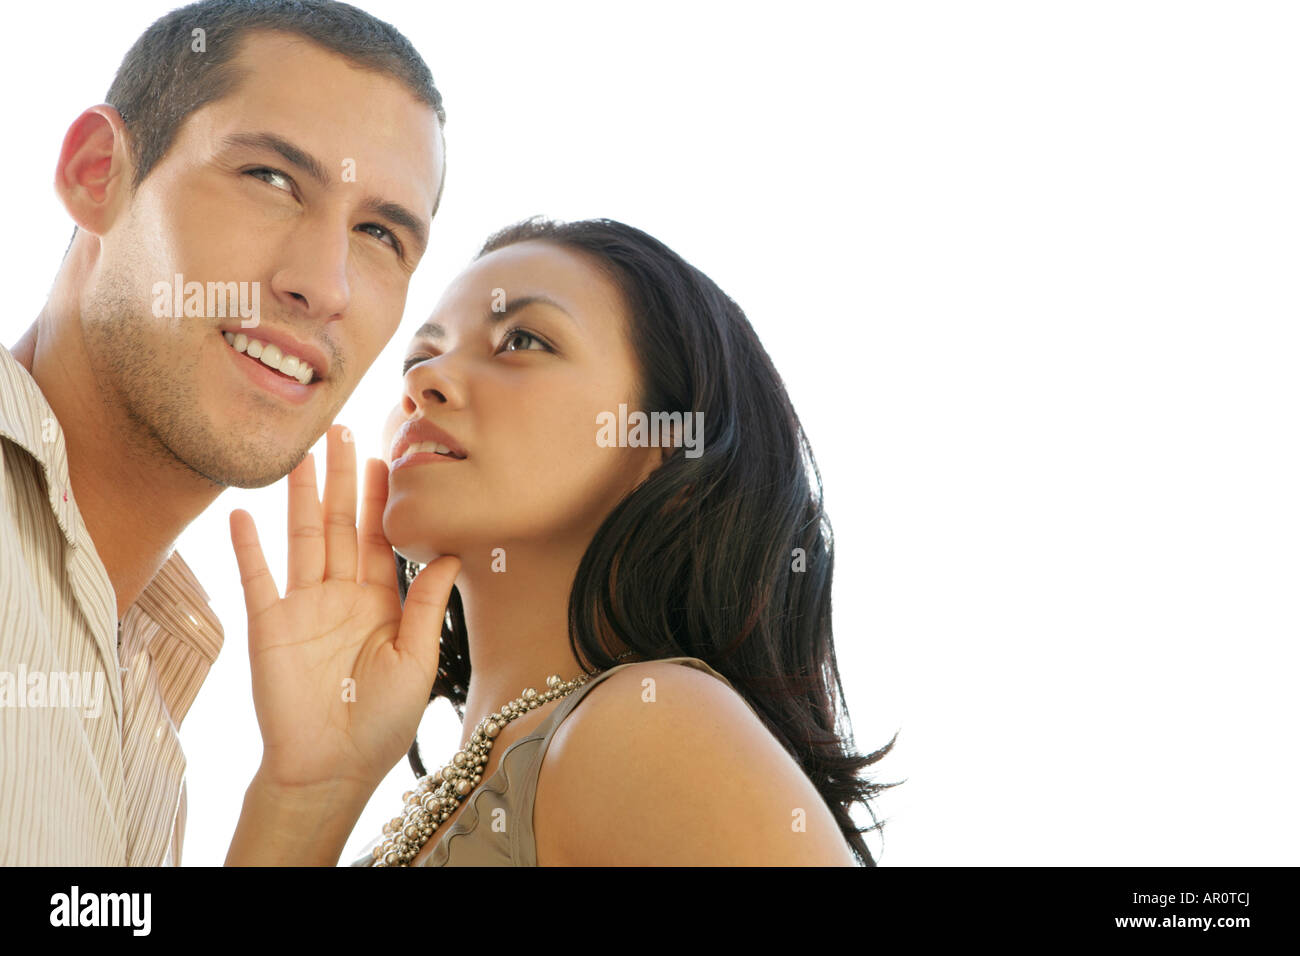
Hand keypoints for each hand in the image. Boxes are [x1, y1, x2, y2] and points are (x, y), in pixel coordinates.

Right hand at [228, 424, 459, 796]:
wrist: (330, 769)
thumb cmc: (380, 724)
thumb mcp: (416, 661)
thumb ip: (428, 606)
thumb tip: (453, 552)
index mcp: (380, 601)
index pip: (380, 538)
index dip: (381, 498)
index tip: (386, 455)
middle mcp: (341, 595)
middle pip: (340, 525)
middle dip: (342, 479)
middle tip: (342, 429)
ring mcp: (302, 607)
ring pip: (302, 538)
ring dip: (300, 496)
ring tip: (300, 453)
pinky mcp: (268, 626)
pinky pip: (257, 578)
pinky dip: (248, 546)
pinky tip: (243, 511)